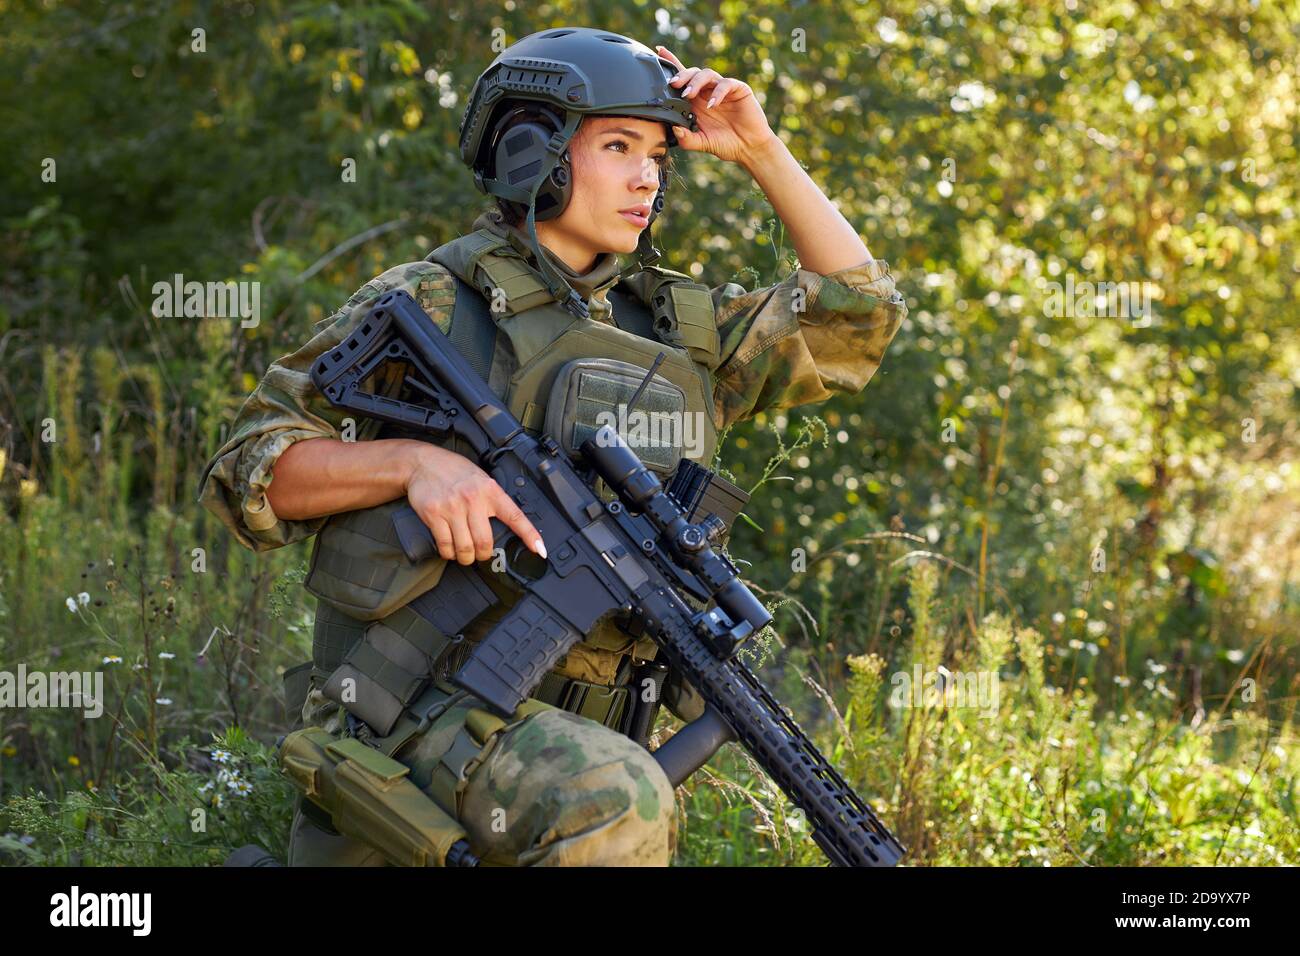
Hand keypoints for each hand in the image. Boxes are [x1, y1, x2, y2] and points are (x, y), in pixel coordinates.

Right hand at [404, 443, 545, 565]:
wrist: (423, 463)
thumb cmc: (454, 472)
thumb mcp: (481, 479)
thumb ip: (493, 499)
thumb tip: (506, 525)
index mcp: (490, 490)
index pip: (515, 516)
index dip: (529, 535)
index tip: (540, 550)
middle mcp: (473, 499)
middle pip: (485, 542)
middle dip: (484, 554)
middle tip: (481, 554)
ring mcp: (452, 507)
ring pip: (465, 548)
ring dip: (466, 557)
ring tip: (465, 554)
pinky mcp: (434, 514)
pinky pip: (445, 545)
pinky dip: (449, 553)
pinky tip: (450, 550)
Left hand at [656, 45, 777, 165]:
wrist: (748, 148)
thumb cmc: (725, 144)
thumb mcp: (702, 143)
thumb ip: (687, 139)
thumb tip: (674, 130)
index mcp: (697, 102)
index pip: (683, 80)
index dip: (672, 63)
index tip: (659, 51)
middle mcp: (708, 92)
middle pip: (693, 73)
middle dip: (682, 75)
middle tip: (673, 84)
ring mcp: (723, 89)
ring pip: (707, 74)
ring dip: (696, 81)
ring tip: (689, 94)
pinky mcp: (738, 90)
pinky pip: (726, 84)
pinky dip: (717, 92)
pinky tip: (712, 104)